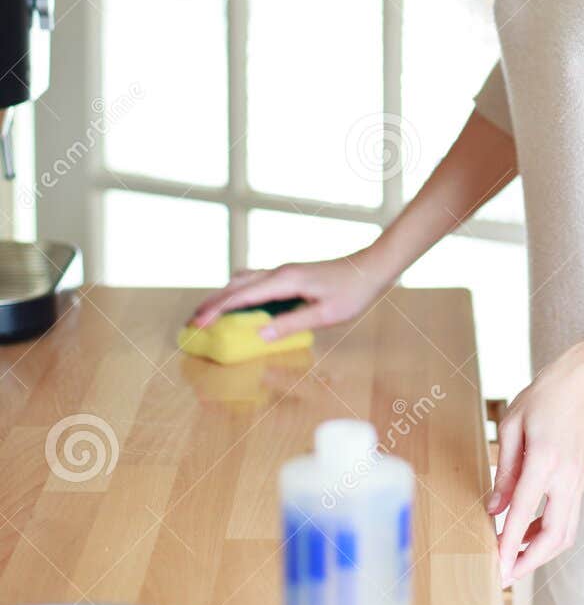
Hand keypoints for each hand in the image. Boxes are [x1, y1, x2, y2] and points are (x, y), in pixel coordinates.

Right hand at [184, 248, 392, 339]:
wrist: (371, 267)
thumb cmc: (352, 292)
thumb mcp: (325, 314)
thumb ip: (292, 324)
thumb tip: (260, 336)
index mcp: (285, 281)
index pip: (241, 297)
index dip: (216, 311)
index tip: (197, 324)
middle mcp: (279, 272)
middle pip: (235, 286)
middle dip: (211, 304)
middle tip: (191, 322)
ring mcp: (283, 271)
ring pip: (243, 281)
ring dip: (223, 296)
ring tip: (208, 314)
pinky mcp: (289, 275)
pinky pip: (255, 281)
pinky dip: (239, 292)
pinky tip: (239, 304)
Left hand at [488, 340, 583, 588]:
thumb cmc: (545, 397)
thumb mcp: (513, 425)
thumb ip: (504, 470)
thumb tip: (494, 508)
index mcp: (545, 461)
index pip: (523, 513)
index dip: (510, 545)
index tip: (499, 569)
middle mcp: (566, 478)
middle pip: (553, 536)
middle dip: (530, 561)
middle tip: (506, 575)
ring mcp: (577, 483)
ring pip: (564, 533)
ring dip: (541, 552)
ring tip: (514, 558)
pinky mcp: (580, 483)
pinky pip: (567, 519)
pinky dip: (549, 534)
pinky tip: (528, 532)